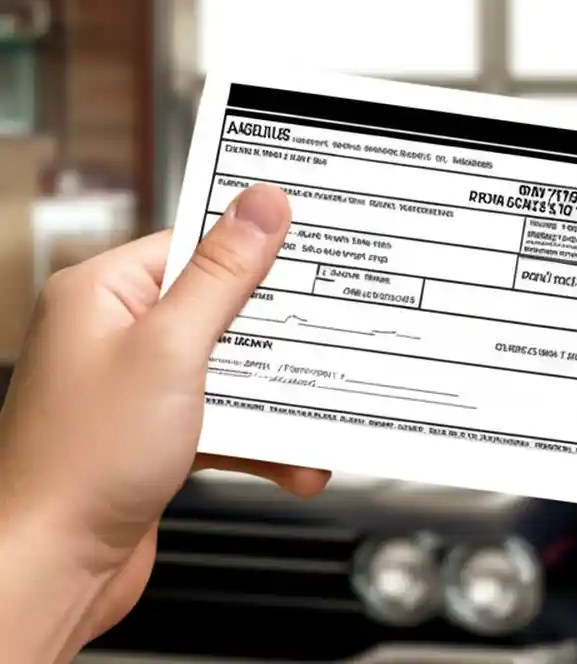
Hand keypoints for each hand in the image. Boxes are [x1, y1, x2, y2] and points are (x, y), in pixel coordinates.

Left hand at [0, 184, 329, 662]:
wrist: (52, 567)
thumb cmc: (84, 462)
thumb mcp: (171, 350)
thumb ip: (222, 276)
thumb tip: (258, 207)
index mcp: (102, 294)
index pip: (193, 242)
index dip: (254, 246)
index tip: (311, 247)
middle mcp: (115, 335)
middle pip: (221, 308)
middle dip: (277, 336)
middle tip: (327, 333)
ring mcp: (137, 388)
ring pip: (230, 370)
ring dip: (276, 398)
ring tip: (316, 413)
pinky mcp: (156, 435)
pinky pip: (224, 420)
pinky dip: (260, 440)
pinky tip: (293, 461)